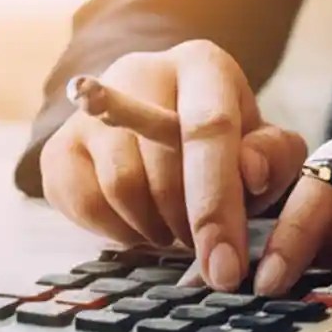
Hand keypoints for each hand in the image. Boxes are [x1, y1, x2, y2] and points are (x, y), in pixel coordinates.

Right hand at [39, 40, 307, 290]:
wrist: (157, 131)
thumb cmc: (223, 147)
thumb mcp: (265, 148)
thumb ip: (273, 157)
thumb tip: (250, 173)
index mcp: (201, 65)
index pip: (208, 129)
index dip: (217, 202)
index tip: (226, 266)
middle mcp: (139, 72)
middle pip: (160, 165)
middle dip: (187, 225)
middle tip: (204, 250)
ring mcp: (89, 111)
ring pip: (121, 187)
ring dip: (154, 228)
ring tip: (173, 229)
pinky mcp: (58, 148)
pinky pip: (85, 204)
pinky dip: (117, 232)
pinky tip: (139, 225)